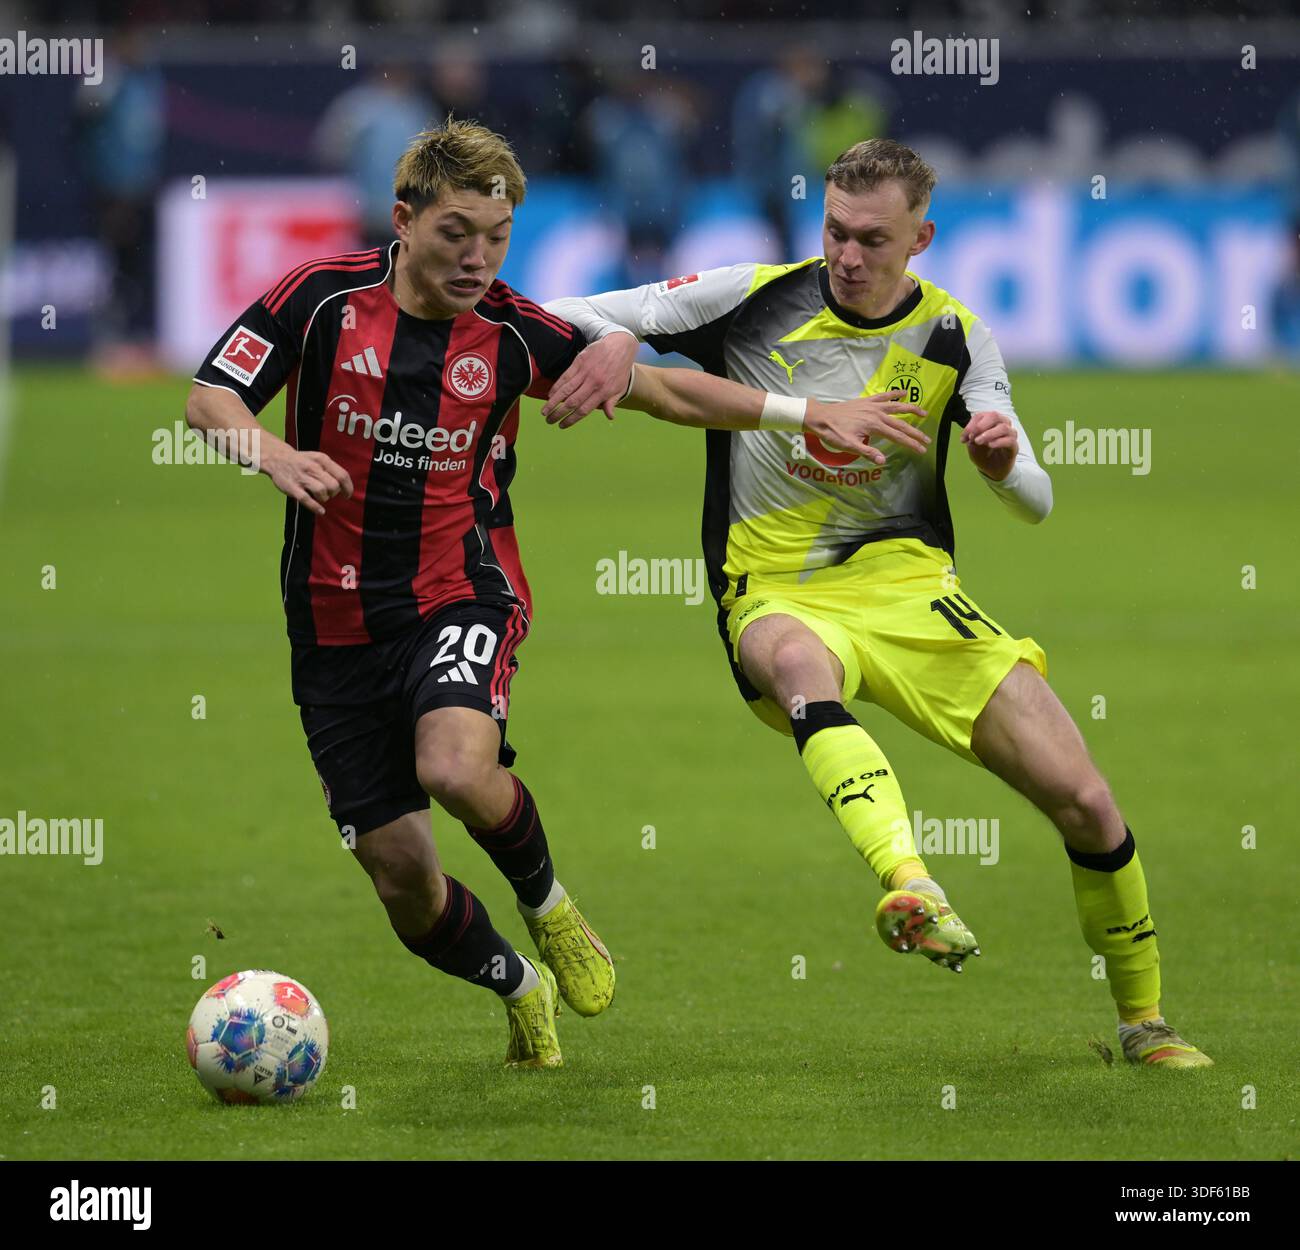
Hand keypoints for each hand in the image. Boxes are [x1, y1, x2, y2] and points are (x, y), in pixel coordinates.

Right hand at [263, 448, 353, 515]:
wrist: (277, 458)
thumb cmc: (302, 461)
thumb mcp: (318, 459)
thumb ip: (331, 469)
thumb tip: (345, 485)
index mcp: (322, 460)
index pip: (342, 475)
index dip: (348, 488)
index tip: (347, 494)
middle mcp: (313, 467)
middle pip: (333, 485)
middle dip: (335, 493)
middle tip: (330, 494)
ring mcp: (302, 478)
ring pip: (322, 492)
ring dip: (325, 498)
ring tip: (320, 497)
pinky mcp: (292, 488)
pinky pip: (307, 500)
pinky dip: (315, 507)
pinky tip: (320, 510)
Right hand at [541, 331, 638, 427]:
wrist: (619, 345)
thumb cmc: (620, 368)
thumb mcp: (620, 387)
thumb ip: (612, 402)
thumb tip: (610, 417)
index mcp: (603, 392)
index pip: (584, 410)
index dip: (571, 419)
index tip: (562, 425)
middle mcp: (593, 384)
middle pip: (572, 402)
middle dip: (558, 413)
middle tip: (549, 421)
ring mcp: (585, 372)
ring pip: (565, 390)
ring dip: (553, 402)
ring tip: (544, 411)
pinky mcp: (579, 362)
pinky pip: (565, 376)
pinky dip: (556, 387)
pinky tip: (550, 395)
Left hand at [805, 389, 929, 464]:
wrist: (820, 416)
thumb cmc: (833, 433)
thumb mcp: (849, 446)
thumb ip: (867, 452)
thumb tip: (883, 461)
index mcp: (874, 426)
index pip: (898, 437)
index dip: (911, 444)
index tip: (922, 450)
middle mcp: (877, 414)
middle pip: (901, 423)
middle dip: (915, 432)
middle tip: (928, 440)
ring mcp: (872, 406)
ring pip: (897, 406)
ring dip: (912, 409)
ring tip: (924, 413)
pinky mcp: (867, 401)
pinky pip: (884, 395)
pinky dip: (895, 393)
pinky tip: (905, 392)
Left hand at [960, 410, 1016, 479]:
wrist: (993, 469)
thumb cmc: (982, 453)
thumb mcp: (972, 446)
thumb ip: (971, 439)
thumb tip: (972, 434)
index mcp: (989, 420)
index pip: (980, 416)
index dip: (970, 426)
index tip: (963, 439)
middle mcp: (1002, 423)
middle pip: (994, 416)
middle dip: (980, 426)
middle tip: (972, 436)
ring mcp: (1010, 434)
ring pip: (1003, 428)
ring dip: (989, 434)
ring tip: (978, 441)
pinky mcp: (1014, 446)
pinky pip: (1010, 440)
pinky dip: (999, 442)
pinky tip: (990, 445)